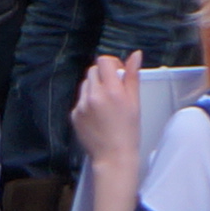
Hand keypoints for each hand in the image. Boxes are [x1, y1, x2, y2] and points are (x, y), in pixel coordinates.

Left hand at [70, 51, 144, 184]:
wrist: (113, 156)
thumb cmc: (128, 131)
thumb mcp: (135, 102)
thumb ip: (132, 76)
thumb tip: (135, 55)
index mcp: (111, 91)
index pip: (103, 61)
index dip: (112, 64)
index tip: (118, 72)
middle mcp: (93, 96)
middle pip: (93, 71)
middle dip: (103, 75)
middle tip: (114, 89)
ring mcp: (81, 105)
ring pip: (85, 85)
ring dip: (95, 88)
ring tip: (106, 104)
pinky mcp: (74, 115)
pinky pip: (80, 100)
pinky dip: (88, 102)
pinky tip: (98, 115)